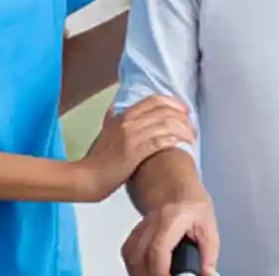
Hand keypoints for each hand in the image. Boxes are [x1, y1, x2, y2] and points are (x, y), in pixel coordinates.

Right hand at [75, 95, 194, 201]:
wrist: (86, 178)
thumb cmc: (96, 160)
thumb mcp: (103, 133)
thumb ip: (112, 120)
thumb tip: (114, 108)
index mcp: (123, 116)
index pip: (154, 100)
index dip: (173, 103)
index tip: (184, 111)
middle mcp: (129, 122)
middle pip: (164, 110)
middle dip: (183, 117)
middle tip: (192, 127)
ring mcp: (132, 136)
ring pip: (166, 124)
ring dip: (183, 130)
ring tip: (191, 139)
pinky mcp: (134, 152)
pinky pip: (160, 141)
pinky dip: (174, 141)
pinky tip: (181, 146)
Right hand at [122, 197, 219, 275]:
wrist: (175, 186)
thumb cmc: (192, 203)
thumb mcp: (209, 226)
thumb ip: (209, 253)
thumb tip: (209, 275)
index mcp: (172, 219)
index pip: (158, 249)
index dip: (160, 271)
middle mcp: (152, 223)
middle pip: (140, 257)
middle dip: (150, 275)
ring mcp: (140, 228)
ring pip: (131, 257)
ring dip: (141, 272)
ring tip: (159, 275)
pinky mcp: (134, 234)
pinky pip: (129, 255)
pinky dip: (136, 267)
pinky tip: (147, 270)